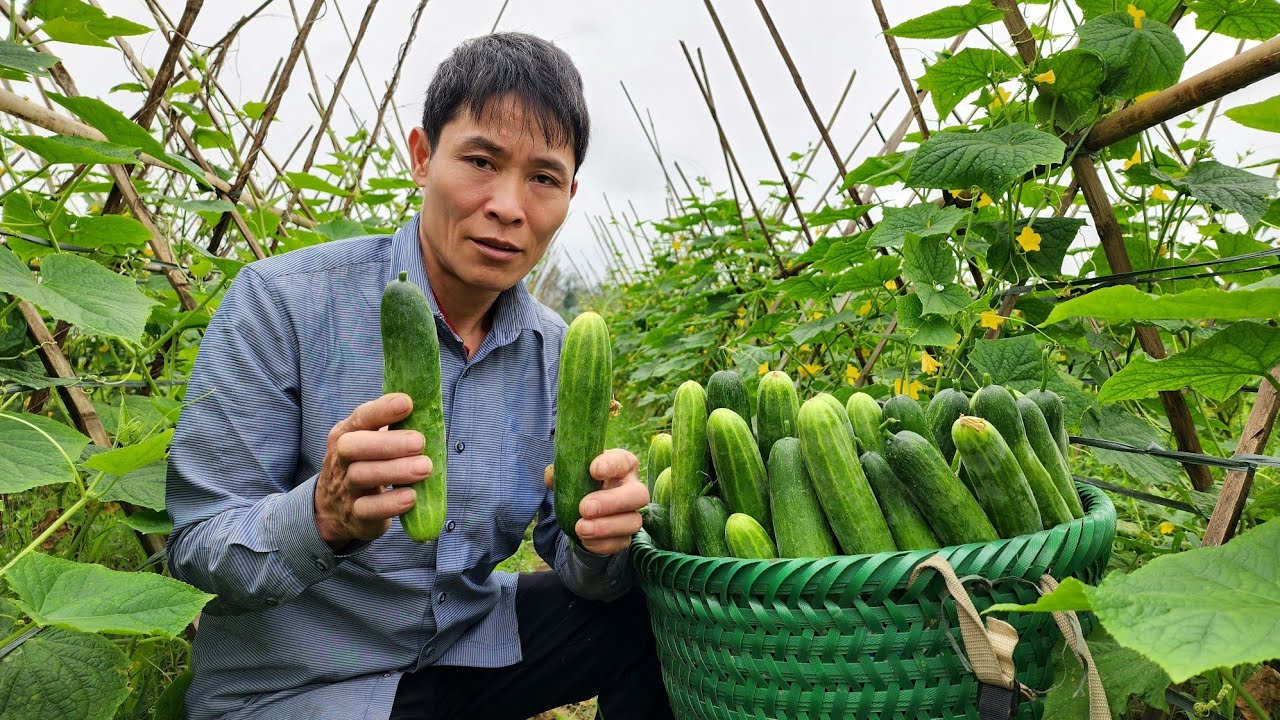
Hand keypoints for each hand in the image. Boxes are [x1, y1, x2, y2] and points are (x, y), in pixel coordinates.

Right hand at [315, 393, 432, 549]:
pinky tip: (411, 497)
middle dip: (388, 443)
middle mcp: (341, 459)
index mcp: (347, 434)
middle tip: (419, 442)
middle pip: (353, 446)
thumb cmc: (366, 464)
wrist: (335, 509)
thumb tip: (428, 406)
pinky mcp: (355, 514)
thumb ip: (393, 426)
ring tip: (425, 467)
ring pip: (361, 476)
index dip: (382, 409)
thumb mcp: (371, 441)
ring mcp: (345, 488)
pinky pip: (368, 510)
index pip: (361, 417)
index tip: (407, 403)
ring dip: (396, 470)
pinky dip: (390, 504)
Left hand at [545, 448, 648, 555]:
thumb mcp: (570, 475)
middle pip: (638, 494)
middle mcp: (632, 489)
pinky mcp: (625, 537)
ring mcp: (632, 515)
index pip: (623, 461)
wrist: (583, 512)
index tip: (594, 470)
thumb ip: (560, 473)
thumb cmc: (581, 484)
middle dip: (612, 502)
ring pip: (633, 522)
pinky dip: (601, 543)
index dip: (611, 465)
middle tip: (585, 508)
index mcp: (621, 466)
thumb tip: (551, 475)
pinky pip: (620, 543)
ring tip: (580, 528)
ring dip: (605, 527)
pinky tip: (585, 540)